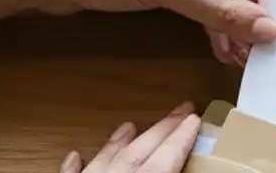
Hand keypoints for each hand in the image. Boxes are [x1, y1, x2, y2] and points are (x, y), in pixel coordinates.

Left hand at [60, 103, 200, 172]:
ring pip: (105, 158)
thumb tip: (201, 168)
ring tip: (130, 124)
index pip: (166, 158)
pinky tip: (74, 155)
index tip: (195, 117)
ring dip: (119, 142)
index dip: (181, 137)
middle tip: (181, 109)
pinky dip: (74, 166)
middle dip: (161, 129)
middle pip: (139, 151)